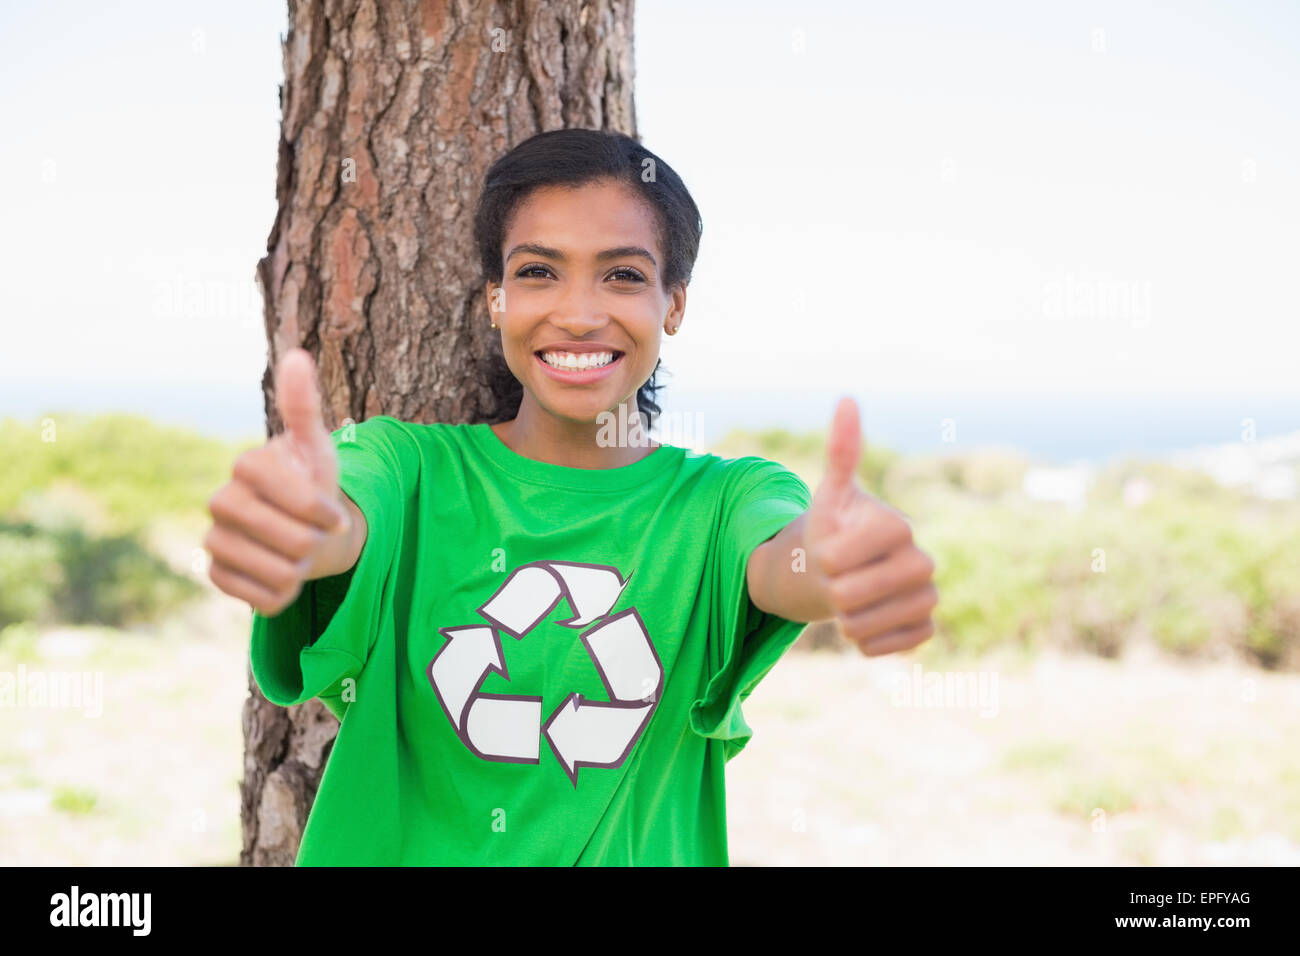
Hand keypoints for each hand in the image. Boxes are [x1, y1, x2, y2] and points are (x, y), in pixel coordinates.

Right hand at [204, 348, 358, 615]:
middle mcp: (220, 500)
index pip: (290, 495)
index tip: (335, 515)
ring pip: (277, 571)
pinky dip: (284, 593)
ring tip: (299, 552)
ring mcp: (214, 540)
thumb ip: (305, 406)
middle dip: (314, 541)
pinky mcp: (215, 574)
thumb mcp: (319, 448)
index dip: (320, 509)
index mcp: (246, 465)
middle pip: (285, 538)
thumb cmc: (314, 483)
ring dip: (302, 568)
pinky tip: (283, 575)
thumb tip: (297, 355)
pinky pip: (261, 598)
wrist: (306, 529)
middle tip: (316, 536)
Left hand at [806, 397, 936, 655]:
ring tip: (851, 597)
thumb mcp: (829, 494)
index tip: (831, 546)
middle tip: (839, 576)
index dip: (822, 557)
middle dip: (830, 589)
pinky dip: (863, 641)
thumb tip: (847, 399)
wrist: (845, 573)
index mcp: (899, 527)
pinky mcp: (925, 630)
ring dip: (842, 617)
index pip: (837, 559)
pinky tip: (867, 620)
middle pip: (848, 595)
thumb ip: (839, 451)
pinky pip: (881, 648)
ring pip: (861, 625)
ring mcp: (928, 598)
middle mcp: (924, 562)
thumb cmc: (835, 530)